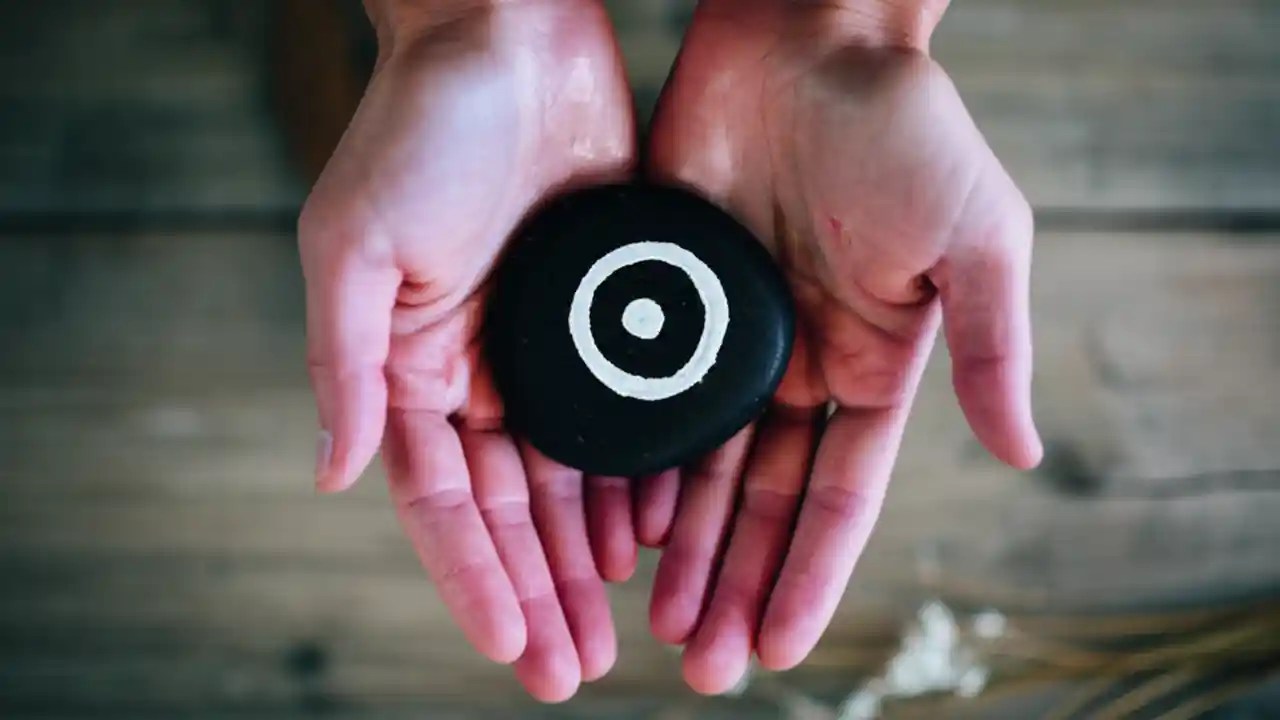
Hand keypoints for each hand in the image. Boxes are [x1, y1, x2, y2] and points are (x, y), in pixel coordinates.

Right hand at [298, 0, 633, 700]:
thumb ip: (345, 365)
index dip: (474, 578)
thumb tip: (336, 476)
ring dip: (585, 556)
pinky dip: (633, 480)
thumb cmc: (420, 125)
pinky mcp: (607, 314)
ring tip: (614, 628)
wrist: (510, 34)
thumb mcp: (354, 244)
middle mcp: (476, 369)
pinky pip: (623, 418)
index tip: (514, 647)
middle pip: (508, 509)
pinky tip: (654, 533)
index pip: (440, 501)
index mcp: (411, 365)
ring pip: (566, 479)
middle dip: (537, 591)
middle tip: (571, 670)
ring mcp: (545, 347)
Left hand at [639, 0, 1042, 692]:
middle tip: (703, 663)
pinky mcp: (662, 298)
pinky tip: (611, 524)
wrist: (805, 37)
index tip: (777, 646)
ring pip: (699, 468)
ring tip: (656, 619)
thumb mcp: (974, 237)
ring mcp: (726, 336)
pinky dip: (630, 466)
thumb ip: (991, 346)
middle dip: (737, 582)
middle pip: (763, 501)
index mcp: (871, 362)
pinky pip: (640, 400)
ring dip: (682, 547)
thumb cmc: (902, 127)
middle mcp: (797, 363)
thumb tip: (1023, 453)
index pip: (838, 495)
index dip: (810, 573)